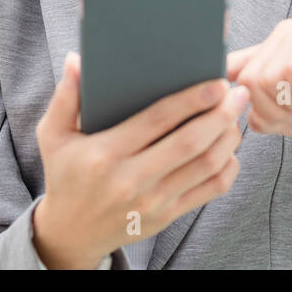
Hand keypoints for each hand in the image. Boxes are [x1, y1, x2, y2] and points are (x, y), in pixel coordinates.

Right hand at [32, 52, 249, 268]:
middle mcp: (131, 180)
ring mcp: (153, 201)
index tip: (216, 83)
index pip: (157, 121)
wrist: (71, 233)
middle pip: (190, 143)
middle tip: (238, 93)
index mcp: (105, 154)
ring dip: (229, 137)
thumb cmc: (65, 174)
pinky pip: (210, 190)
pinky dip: (228, 167)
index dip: (191, 100)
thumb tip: (77, 58)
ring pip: (206, 166)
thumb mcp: (53, 135)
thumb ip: (65, 96)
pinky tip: (230, 147)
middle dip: (220, 115)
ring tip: (236, 114)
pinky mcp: (168, 216)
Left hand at [226, 18, 291, 139]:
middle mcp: (281, 36)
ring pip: (266, 76)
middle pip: (245, 81)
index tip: (265, 121)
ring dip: (288, 106)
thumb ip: (265, 114)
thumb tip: (236, 111)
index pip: (228, 68)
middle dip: (270, 112)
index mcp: (271, 53)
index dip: (233, 100)